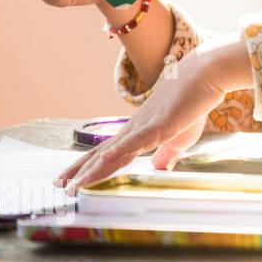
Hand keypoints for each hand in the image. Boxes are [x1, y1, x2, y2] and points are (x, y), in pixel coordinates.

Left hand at [55, 39, 254, 193]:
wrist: (202, 76)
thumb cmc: (192, 103)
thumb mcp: (179, 136)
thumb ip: (167, 153)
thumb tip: (158, 166)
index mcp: (138, 133)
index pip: (108, 154)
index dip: (89, 168)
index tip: (72, 180)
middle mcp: (134, 130)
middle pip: (101, 154)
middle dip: (79, 171)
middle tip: (59, 185)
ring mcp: (143, 127)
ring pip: (111, 152)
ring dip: (91, 169)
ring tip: (72, 185)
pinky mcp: (157, 125)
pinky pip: (134, 141)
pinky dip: (117, 152)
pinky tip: (103, 161)